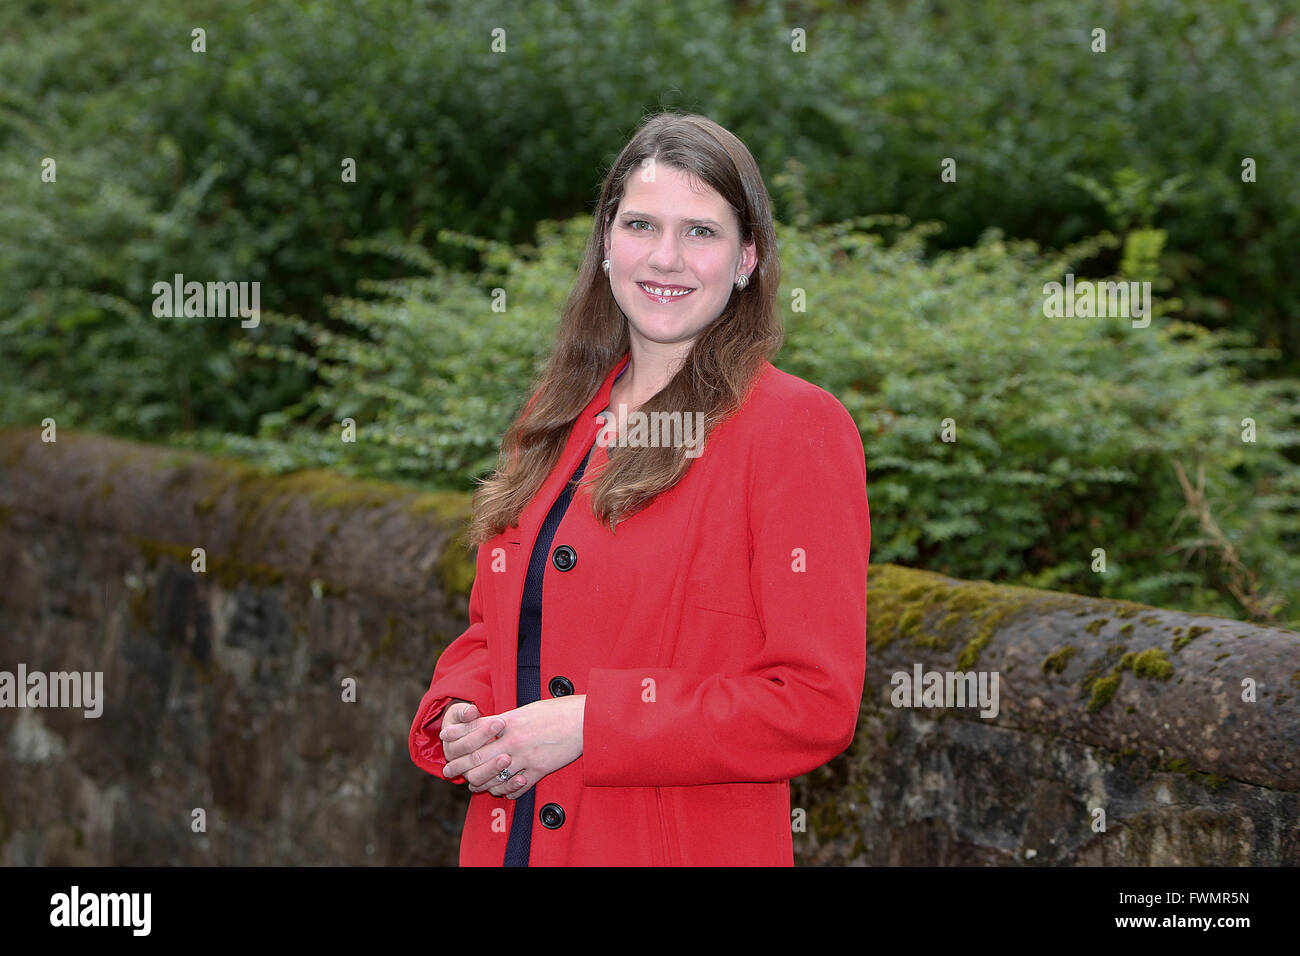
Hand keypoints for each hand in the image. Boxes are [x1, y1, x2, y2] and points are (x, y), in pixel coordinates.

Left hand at [443, 696, 585, 798]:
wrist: (583, 720)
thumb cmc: (556, 711)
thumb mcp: (526, 710)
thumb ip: (506, 720)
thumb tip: (490, 725)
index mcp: (508, 722)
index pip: (474, 733)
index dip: (456, 740)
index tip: (445, 743)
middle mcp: (513, 741)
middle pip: (478, 759)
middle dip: (459, 767)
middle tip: (448, 772)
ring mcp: (526, 758)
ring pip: (494, 777)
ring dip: (481, 783)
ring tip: (473, 785)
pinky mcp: (540, 771)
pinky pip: (517, 787)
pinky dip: (507, 791)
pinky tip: (502, 791)